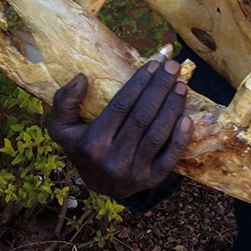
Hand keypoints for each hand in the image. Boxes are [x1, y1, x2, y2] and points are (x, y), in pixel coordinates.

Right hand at [48, 59, 192, 198]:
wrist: (98, 186)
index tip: (154, 64)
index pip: (121, 106)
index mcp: (92, 143)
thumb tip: (81, 78)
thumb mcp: (63, 128)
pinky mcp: (149, 181)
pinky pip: (169, 160)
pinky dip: (180, 139)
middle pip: (142, 117)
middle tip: (173, 67)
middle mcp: (112, 159)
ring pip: (157, 135)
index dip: (139, 83)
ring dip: (172, 108)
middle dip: (160, 88)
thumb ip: (64, 102)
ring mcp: (133, 173)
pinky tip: (187, 118)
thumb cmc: (83, 147)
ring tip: (181, 86)